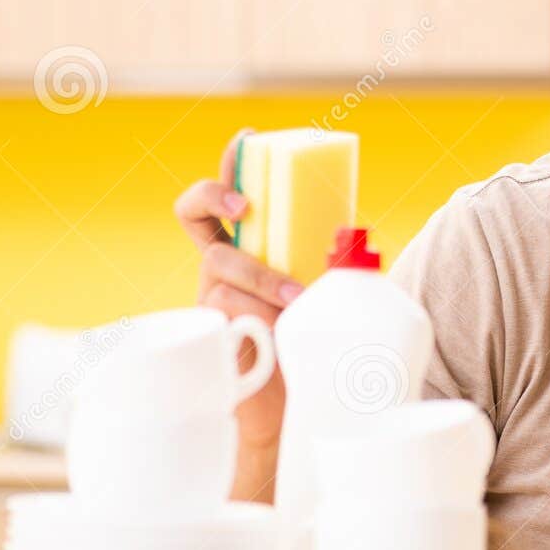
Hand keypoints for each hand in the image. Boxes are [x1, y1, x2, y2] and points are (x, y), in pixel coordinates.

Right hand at [173, 127, 302, 500]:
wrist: (292, 408)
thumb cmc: (309, 343)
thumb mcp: (324, 293)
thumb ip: (333, 264)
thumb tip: (356, 241)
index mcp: (246, 248)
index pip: (224, 195)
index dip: (227, 164)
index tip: (248, 140)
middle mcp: (220, 265)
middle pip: (193, 210)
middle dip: (217, 197)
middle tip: (247, 208)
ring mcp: (208, 295)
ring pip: (221, 266)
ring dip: (262, 279)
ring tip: (295, 301)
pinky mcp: (209, 329)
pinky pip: (225, 309)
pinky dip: (256, 316)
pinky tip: (275, 333)